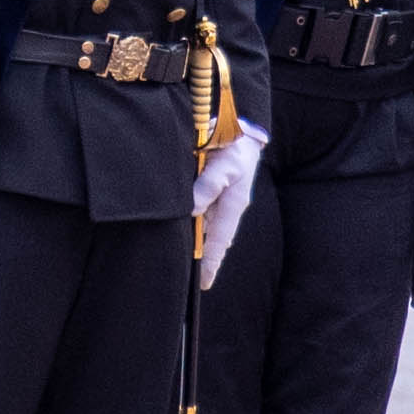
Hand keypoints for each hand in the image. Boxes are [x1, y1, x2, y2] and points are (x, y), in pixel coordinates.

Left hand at [191, 124, 265, 288]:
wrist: (238, 130)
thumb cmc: (235, 148)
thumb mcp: (225, 166)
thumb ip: (208, 186)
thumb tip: (192, 209)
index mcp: (233, 206)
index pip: (220, 242)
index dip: (212, 263)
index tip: (204, 284)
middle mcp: (223, 208)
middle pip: (210, 240)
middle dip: (200, 259)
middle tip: (187, 281)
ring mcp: (215, 201)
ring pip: (200, 228)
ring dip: (191, 243)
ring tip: (179, 264)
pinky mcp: (205, 192)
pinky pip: (195, 213)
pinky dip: (187, 224)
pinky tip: (176, 232)